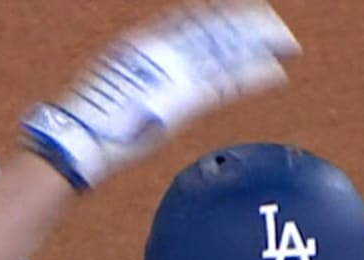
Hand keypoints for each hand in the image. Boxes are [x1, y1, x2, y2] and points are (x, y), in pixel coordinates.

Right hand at [21, 0, 299, 188]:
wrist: (77, 141)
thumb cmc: (90, 124)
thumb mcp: (116, 88)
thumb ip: (141, 80)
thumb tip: (153, 86)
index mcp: (143, 45)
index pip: (190, 23)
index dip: (219, 17)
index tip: (242, 14)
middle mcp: (160, 52)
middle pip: (213, 31)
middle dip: (246, 27)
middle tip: (275, 25)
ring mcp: (173, 74)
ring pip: (224, 52)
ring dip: (258, 46)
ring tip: (285, 43)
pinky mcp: (182, 101)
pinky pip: (225, 85)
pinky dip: (251, 77)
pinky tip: (276, 73)